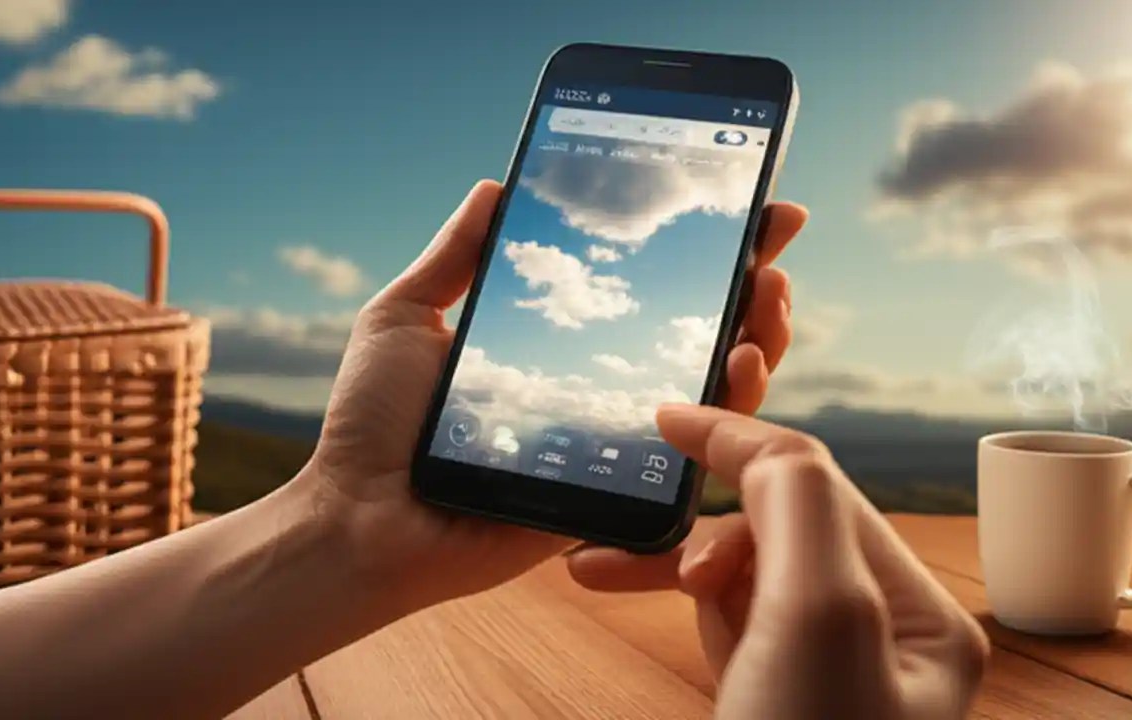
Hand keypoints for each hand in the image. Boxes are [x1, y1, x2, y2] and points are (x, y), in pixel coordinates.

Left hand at [299, 181, 809, 617]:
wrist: (359, 515)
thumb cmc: (374, 424)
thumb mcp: (407, 317)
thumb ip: (455, 257)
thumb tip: (496, 184)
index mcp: (556, 348)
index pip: (644, 291)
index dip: (696, 250)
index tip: (743, 203)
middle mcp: (595, 391)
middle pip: (697, 336)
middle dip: (750, 284)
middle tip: (772, 240)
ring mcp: (613, 444)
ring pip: (716, 392)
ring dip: (759, 336)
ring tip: (767, 293)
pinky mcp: (617, 493)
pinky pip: (693, 455)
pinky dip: (731, 407)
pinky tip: (739, 359)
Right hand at [567, 406, 987, 718]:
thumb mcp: (816, 618)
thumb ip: (798, 505)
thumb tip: (757, 441)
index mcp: (917, 614)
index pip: (823, 492)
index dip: (742, 445)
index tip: (666, 415)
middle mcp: (880, 637)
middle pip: (779, 530)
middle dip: (702, 526)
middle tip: (628, 537)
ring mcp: (824, 671)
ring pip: (743, 572)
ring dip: (678, 565)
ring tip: (607, 574)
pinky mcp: (773, 696)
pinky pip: (725, 620)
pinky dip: (681, 604)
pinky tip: (636, 599)